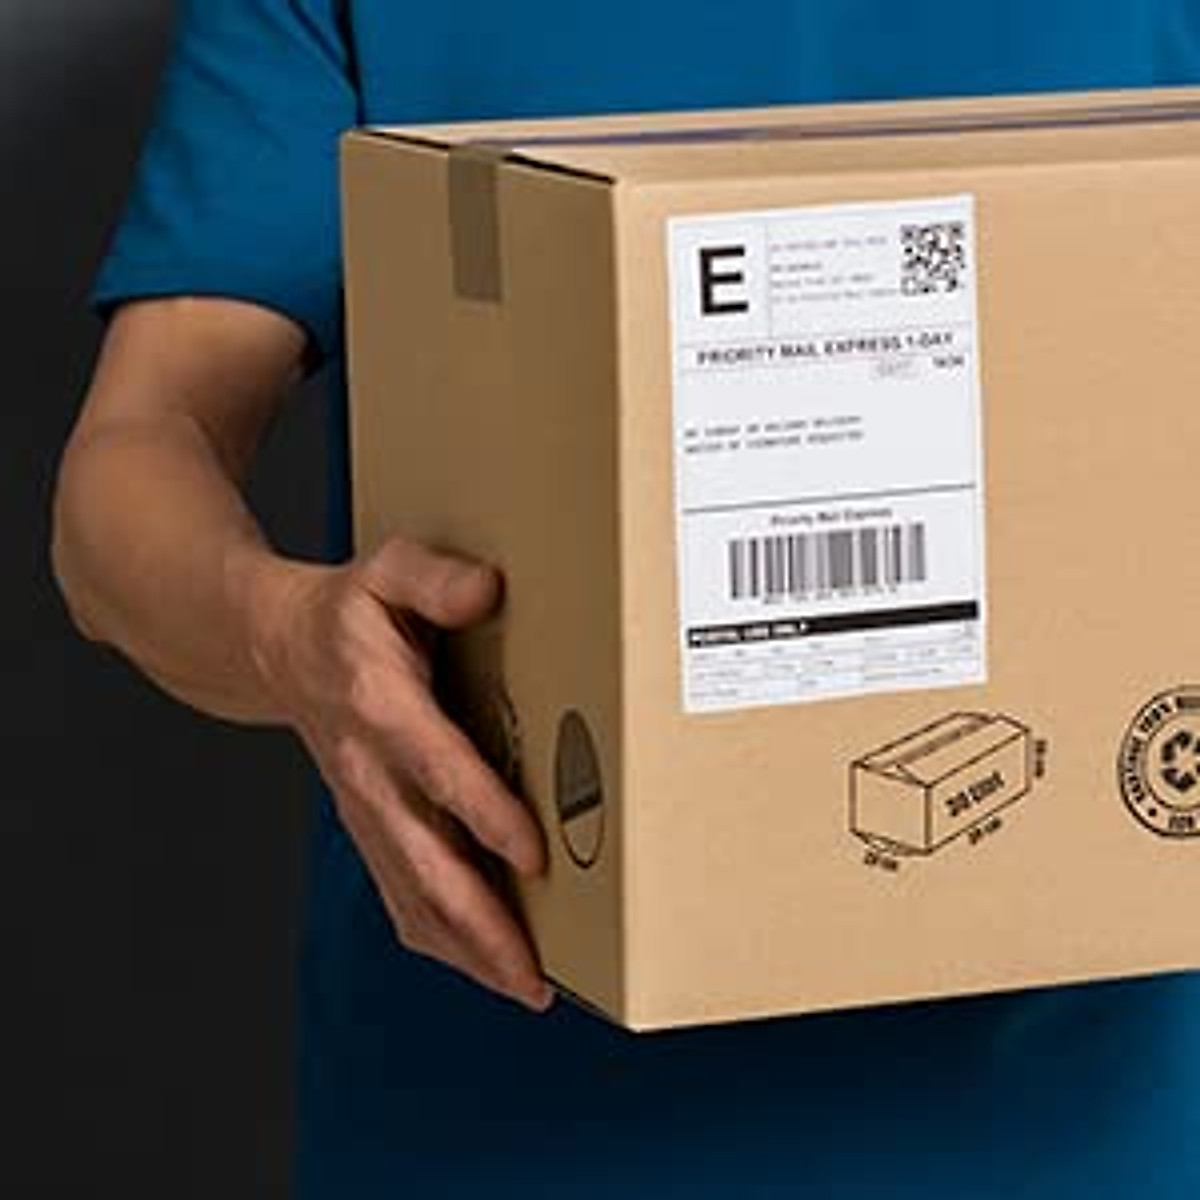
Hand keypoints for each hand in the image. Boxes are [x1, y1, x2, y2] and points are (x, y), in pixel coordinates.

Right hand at [250, 534, 553, 1011]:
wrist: (273, 647)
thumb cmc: (346, 610)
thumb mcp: (387, 570)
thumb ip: (437, 579)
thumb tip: (489, 591)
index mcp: (377, 702)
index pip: (435, 767)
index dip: (482, 813)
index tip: (533, 854)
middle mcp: (366, 768)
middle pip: (422, 858)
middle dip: (479, 920)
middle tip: (534, 971)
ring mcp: (363, 806)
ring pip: (411, 892)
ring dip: (466, 946)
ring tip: (525, 985)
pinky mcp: (367, 826)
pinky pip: (399, 894)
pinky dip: (439, 937)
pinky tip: (481, 963)